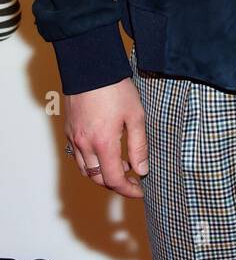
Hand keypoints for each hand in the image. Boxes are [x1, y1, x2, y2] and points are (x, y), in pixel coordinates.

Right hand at [65, 79, 147, 198]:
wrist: (91, 68)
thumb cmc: (115, 89)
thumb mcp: (136, 116)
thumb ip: (139, 146)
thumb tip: (141, 170)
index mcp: (103, 143)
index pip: (114, 179)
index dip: (127, 189)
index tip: (139, 191)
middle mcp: (85, 145)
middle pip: (98, 178)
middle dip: (116, 184)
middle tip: (133, 179)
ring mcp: (74, 139)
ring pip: (86, 169)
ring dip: (102, 174)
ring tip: (122, 165)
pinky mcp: (69, 131)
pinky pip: (78, 156)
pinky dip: (91, 162)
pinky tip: (105, 152)